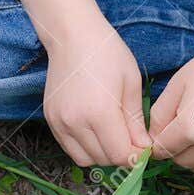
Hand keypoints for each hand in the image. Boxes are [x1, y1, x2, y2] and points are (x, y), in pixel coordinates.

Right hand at [43, 17, 151, 168]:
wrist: (72, 34)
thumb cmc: (107, 52)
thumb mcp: (131, 82)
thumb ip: (136, 120)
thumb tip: (143, 148)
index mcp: (99, 112)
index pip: (120, 155)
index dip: (135, 155)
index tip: (143, 145)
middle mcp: (75, 122)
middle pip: (103, 160)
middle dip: (121, 155)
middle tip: (131, 139)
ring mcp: (59, 122)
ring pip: (85, 159)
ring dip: (102, 154)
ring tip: (113, 134)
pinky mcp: (50, 119)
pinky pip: (70, 148)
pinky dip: (85, 147)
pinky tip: (96, 130)